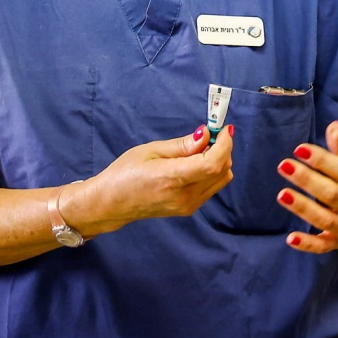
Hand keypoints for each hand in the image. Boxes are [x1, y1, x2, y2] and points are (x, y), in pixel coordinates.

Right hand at [71, 124, 235, 231]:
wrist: (112, 203)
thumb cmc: (124, 174)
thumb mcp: (151, 150)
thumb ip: (182, 145)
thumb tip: (206, 134)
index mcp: (172, 179)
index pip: (212, 164)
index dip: (224, 144)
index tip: (224, 129)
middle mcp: (184, 196)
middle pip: (222, 170)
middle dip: (223, 149)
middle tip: (210, 134)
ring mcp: (188, 205)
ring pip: (221, 179)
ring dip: (219, 160)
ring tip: (200, 149)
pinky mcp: (189, 209)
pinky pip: (212, 187)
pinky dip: (211, 171)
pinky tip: (195, 163)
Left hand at [276, 121, 337, 253]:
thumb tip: (333, 126)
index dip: (323, 160)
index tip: (300, 149)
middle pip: (333, 195)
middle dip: (308, 180)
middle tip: (284, 165)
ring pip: (325, 220)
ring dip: (303, 208)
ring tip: (282, 194)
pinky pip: (323, 247)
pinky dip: (307, 245)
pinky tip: (290, 238)